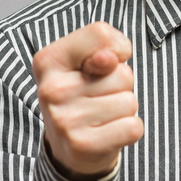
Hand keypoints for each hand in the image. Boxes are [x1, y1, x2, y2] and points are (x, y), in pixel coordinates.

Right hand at [32, 22, 143, 180]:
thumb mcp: (86, 62)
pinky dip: (129, 129)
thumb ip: (103, 46)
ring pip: (129, 101)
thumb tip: (108, 59)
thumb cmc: (83, 95)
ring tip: (101, 115)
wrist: (68, 148)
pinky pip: (133, 127)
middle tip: (97, 98)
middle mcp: (51, 89)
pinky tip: (108, 132)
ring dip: (124, 109)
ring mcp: (64, 120)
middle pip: (122, 72)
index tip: (102, 64)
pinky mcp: (82, 145)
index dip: (116, 48)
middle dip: (120, 85)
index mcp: (48, 60)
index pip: (100, 32)